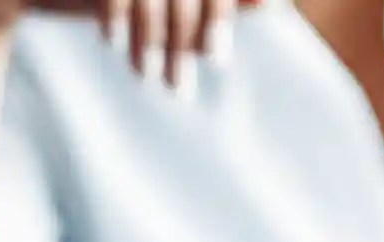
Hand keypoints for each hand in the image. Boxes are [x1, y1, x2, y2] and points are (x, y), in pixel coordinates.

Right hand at [0, 0, 260, 87]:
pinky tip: (112, 47)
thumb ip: (219, 0)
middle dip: (183, 41)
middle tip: (181, 89)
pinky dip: (116, 18)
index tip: (215, 58)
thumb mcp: (172, 0)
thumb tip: (271, 5)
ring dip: (151, 42)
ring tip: (153, 83)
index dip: (216, 19)